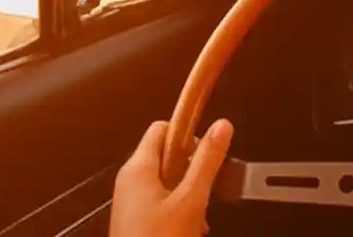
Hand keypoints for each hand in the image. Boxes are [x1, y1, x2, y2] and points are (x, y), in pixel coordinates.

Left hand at [109, 119, 233, 236]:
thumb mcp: (191, 199)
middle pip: (167, 154)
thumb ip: (207, 161)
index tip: (207, 151)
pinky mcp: (135, 218)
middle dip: (192, 168)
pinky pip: (160, 199)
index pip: (163, 128)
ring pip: (167, 179)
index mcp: (139, 168)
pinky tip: (191, 226)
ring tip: (200, 213)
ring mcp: (131, 200)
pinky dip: (179, 206)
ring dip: (188, 191)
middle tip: (206, 187)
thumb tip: (222, 125)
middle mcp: (130, 179)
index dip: (188, 133)